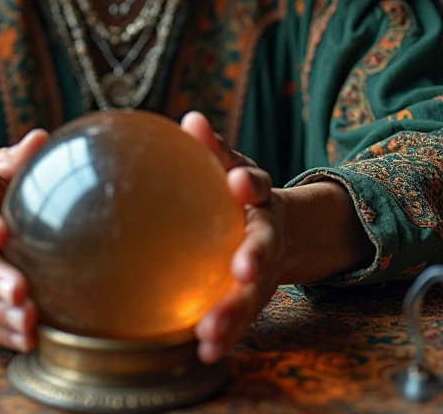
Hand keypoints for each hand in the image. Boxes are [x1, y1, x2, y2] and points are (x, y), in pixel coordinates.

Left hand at [180, 111, 286, 363]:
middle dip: (255, 257)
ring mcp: (262, 270)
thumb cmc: (239, 193)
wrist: (277, 230)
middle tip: (244, 268)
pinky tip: (206, 349)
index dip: (249, 183)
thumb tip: (191, 120)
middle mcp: (266, 235)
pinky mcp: (251, 297)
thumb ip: (213, 148)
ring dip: (234, 311)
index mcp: (259, 198)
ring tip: (211, 330)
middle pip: (262, 246)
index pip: (257, 185)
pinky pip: (239, 318)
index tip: (239, 182)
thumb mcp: (231, 166)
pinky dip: (226, 334)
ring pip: (252, 292)